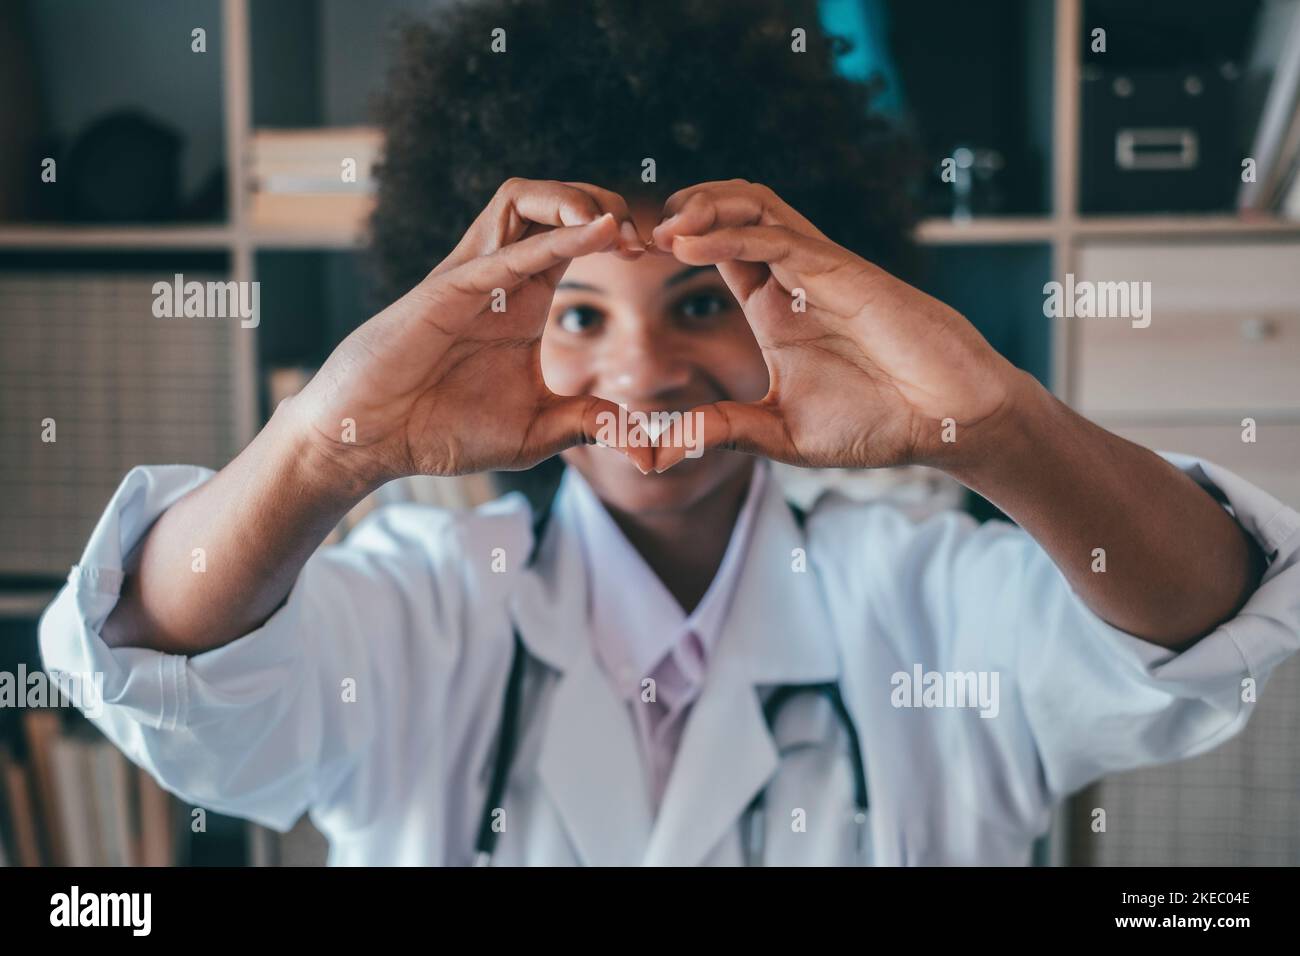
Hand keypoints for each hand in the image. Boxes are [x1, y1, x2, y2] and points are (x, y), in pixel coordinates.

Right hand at [288, 179, 653, 484]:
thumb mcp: (535, 431)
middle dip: (605, 203)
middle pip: (554, 201)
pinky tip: (596, 233)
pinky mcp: (447, 291)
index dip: (618, 233)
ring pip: (522, 199)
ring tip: (614, 225)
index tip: (652, 258)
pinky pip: (505, 251)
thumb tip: (643, 444)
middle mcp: (499, 276)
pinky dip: (555, 238)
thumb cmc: (442, 430)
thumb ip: (586, 425)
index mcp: (522, 300)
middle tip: (642, 240)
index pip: (575, 235)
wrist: (373, 442)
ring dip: (576, 199)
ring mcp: (471, 277)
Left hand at [649, 180, 1023, 471]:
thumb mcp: (780, 434)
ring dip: (703, 207)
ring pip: (754, 207)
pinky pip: (778, 239)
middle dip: (682, 210)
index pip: (717, 251)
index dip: (675, 242)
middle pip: (731, 212)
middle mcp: (793, 278)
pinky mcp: (842, 273)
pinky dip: (729, 235)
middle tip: (634, 233)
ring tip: (661, 229)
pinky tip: (688, 244)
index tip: (627, 256)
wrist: (948, 424)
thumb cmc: (878, 424)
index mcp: (775, 308)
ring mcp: (818, 270)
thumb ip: (723, 433)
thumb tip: (657, 454)